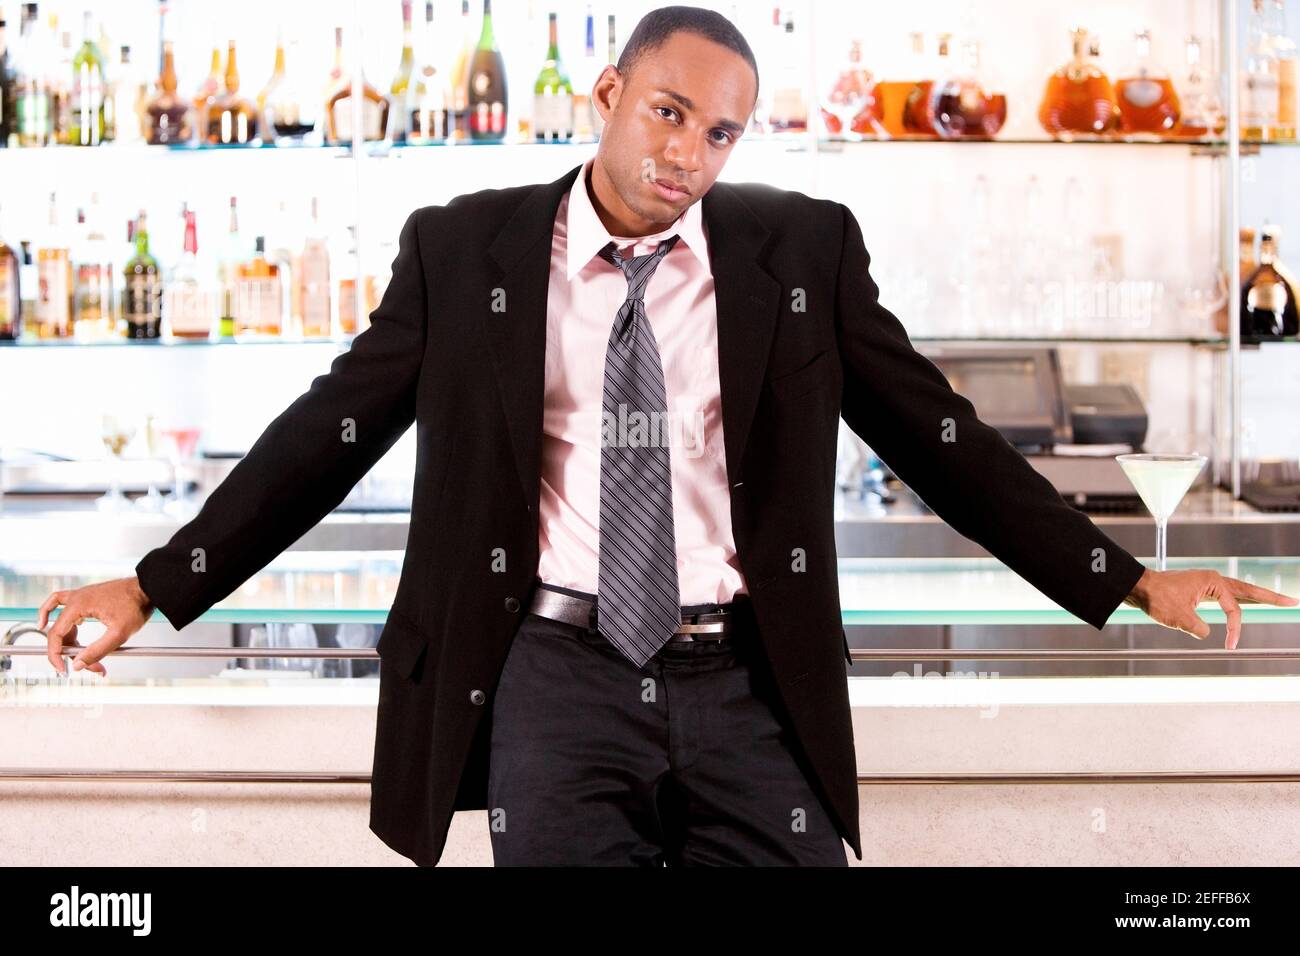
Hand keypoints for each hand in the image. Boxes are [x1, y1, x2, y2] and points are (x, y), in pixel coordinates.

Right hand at [38, 576, 155, 676]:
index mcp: (78, 605)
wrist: (149, 589)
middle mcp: (76, 598)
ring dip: (69, 641)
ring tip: (81, 656)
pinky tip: (66, 630)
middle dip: (71, 652)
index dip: (56, 655)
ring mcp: (81, 597)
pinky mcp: (88, 598)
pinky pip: (64, 607)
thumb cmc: (136, 605)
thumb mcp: (119, 634)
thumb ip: (97, 651)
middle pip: (60, 631)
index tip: (63, 670)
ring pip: (62, 622)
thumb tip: (78, 664)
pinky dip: (58, 617)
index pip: (55, 634)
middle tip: (88, 666)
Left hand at [1122, 567, 1298, 648]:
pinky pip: (1225, 596)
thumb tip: (1206, 632)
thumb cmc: (1157, 598)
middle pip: (1248, 590)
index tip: (1230, 646)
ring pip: (1238, 592)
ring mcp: (1206, 584)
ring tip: (1279, 599)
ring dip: (1257, 597)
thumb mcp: (1180, 619)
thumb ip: (1199, 628)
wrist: (1138, 588)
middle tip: (1293, 601)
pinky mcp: (1200, 590)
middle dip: (1271, 597)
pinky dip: (1238, 601)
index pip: (1233, 610)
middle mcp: (1212, 580)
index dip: (1235, 629)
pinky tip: (1248, 602)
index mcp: (1212, 582)